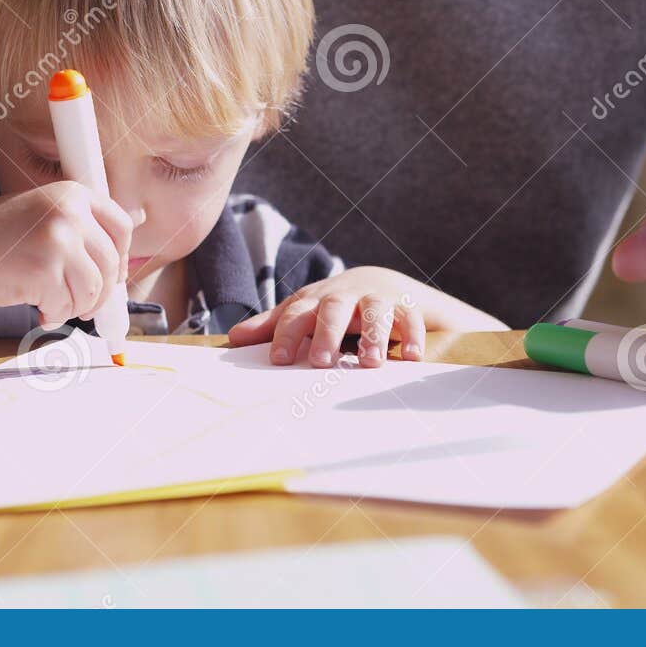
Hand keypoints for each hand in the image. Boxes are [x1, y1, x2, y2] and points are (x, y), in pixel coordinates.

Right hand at [0, 181, 131, 328]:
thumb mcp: (45, 216)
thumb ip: (81, 231)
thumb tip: (121, 269)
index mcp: (74, 195)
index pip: (121, 227)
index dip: (122, 258)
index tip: (114, 276)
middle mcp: (70, 213)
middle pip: (111, 265)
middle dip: (99, 292)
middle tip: (84, 305)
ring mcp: (58, 241)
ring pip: (93, 290)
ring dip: (76, 306)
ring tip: (54, 303)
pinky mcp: (45, 272)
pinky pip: (67, 306)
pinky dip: (54, 314)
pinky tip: (37, 306)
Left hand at [227, 266, 506, 367]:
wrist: (380, 284)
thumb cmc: (333, 306)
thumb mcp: (304, 311)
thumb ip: (273, 326)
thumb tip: (232, 340)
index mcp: (316, 300)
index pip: (297, 314)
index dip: (287, 335)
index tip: (279, 360)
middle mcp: (346, 297)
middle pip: (334, 309)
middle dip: (327, 334)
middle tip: (321, 362)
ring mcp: (377, 300)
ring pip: (375, 312)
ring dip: (373, 335)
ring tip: (371, 362)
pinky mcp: (407, 307)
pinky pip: (411, 318)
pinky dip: (413, 336)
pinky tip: (413, 357)